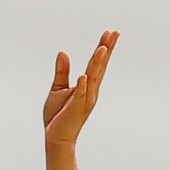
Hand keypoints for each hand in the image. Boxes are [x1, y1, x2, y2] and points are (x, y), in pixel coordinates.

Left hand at [42, 34, 118, 149]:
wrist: (55, 137)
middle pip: (99, 67)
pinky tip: (84, 76)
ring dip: (98, 63)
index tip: (110, 32)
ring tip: (103, 48)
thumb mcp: (58, 88)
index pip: (96, 64)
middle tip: (114, 33)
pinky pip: (80, 96)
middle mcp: (90, 91)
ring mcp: (85, 100)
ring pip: (93, 78)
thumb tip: (63, 52)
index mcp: (87, 85)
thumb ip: (62, 71)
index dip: (103, 48)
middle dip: (106, 50)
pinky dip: (82, 86)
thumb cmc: (57, 115)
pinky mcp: (75, 109)